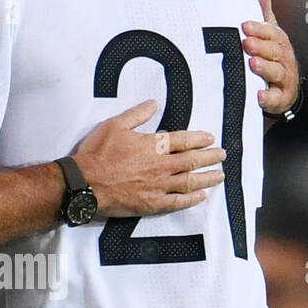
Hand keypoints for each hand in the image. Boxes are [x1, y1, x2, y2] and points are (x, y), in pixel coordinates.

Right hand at [75, 100, 224, 216]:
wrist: (84, 183)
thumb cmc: (98, 153)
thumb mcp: (115, 125)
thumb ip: (137, 114)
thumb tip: (152, 103)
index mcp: (153, 145)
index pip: (183, 140)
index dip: (199, 138)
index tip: (210, 138)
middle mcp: (161, 165)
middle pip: (192, 160)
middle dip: (210, 157)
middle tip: (223, 155)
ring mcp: (158, 186)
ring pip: (190, 182)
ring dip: (207, 178)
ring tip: (220, 176)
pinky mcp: (151, 204)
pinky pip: (177, 202)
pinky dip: (191, 199)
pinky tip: (202, 196)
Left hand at [242, 0, 299, 116]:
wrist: (282, 88)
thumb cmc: (271, 56)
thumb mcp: (268, 33)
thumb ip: (263, 10)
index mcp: (279, 42)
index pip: (272, 33)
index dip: (260, 29)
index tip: (245, 26)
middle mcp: (284, 59)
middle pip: (275, 52)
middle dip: (261, 47)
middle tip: (246, 44)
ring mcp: (283, 79)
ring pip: (277, 72)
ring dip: (265, 68)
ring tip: (253, 64)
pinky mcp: (280, 98)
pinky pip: (276, 98)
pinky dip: (268, 97)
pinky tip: (259, 95)